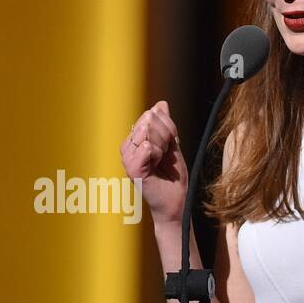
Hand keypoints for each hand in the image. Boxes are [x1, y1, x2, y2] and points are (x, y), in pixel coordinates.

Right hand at [120, 100, 187, 226]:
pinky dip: (158, 155)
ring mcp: (127, 157)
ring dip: (162, 145)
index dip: (168, 126)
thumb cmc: (173, 175)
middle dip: (165, 134)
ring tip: (161, 159)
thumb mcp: (172, 144)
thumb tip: (161, 104)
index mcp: (135, 139)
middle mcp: (128, 146)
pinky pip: (147, 147)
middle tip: (166, 153)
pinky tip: (156, 166)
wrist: (176, 199)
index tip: (169, 144)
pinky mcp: (131, 167)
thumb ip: (166, 125)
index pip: (152, 114)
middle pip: (148, 119)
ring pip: (147, 131)